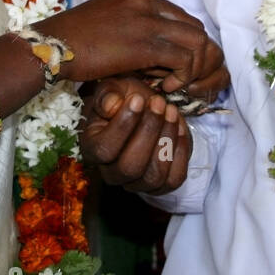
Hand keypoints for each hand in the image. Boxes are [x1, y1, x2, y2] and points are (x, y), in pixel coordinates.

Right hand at [36, 0, 227, 96]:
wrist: (50, 47)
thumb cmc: (72, 43)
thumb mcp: (108, 25)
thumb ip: (133, 30)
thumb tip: (155, 55)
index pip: (181, 17)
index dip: (184, 45)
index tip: (173, 66)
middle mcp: (147, 2)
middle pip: (196, 28)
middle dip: (197, 58)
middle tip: (184, 79)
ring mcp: (147, 21)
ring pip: (198, 42)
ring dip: (194, 69)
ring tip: (176, 85)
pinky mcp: (145, 44)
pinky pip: (184, 59)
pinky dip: (183, 76)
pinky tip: (166, 87)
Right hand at [80, 76, 191, 193]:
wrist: (146, 109)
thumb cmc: (125, 99)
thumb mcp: (113, 88)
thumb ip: (108, 94)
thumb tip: (110, 106)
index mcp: (93, 149)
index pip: (104, 149)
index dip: (122, 126)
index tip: (138, 99)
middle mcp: (111, 173)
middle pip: (130, 167)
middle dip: (148, 132)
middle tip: (159, 103)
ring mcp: (136, 183)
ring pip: (153, 176)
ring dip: (166, 140)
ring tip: (171, 111)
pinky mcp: (160, 186)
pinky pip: (173, 179)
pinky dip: (181, 153)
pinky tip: (180, 127)